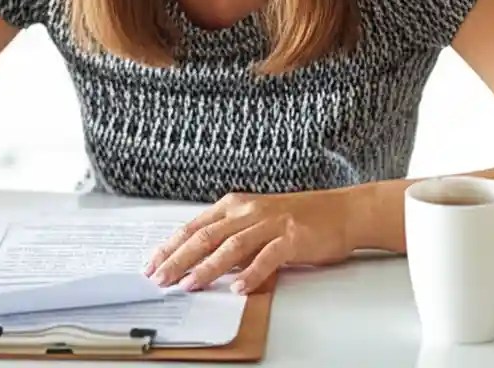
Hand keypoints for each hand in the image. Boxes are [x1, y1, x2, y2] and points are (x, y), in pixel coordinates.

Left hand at [144, 190, 355, 294]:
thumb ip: (230, 236)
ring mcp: (270, 223)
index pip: (194, 227)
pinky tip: (238, 288)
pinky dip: (251, 274)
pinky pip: (267, 257)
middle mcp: (248, 211)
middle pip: (206, 236)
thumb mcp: (255, 220)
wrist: (340, 211)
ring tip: (189, 285)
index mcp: (235, 205)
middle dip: (178, 259)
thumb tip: (199, 261)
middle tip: (160, 278)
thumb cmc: (297, 218)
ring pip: (231, 246)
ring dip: (207, 268)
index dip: (171, 246)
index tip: (152, 264)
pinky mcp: (291, 237)